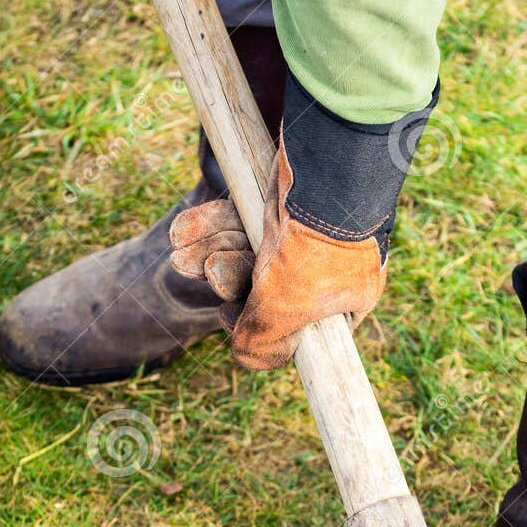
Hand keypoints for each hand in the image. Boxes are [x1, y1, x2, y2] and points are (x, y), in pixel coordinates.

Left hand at [169, 143, 384, 370]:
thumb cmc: (314, 247)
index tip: (234, 317)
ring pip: (247, 254)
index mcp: (343, 301)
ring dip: (209, 254)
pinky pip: (241, 223)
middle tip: (204, 271)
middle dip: (224, 280)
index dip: (260, 328)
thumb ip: (262, 340)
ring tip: (182, 251)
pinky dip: (211, 227)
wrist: (325, 168)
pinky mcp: (282, 202)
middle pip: (265, 289)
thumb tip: (246, 358)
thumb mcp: (284, 309)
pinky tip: (183, 231)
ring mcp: (304, 235)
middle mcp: (327, 270)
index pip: (297, 330)